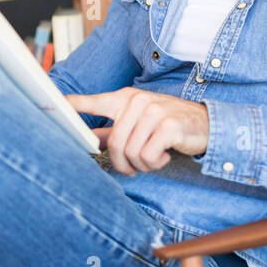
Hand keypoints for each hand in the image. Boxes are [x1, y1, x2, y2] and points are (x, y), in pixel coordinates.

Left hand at [65, 88, 209, 174]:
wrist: (206, 124)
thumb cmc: (168, 126)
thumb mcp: (139, 124)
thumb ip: (113, 131)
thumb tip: (89, 140)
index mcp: (126, 99)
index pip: (95, 102)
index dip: (76, 105)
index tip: (59, 104)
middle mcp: (138, 101)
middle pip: (114, 144)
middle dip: (122, 164)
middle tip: (134, 168)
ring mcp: (154, 112)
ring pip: (131, 153)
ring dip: (142, 165)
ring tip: (154, 158)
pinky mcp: (168, 126)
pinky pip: (148, 157)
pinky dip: (155, 164)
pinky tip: (164, 155)